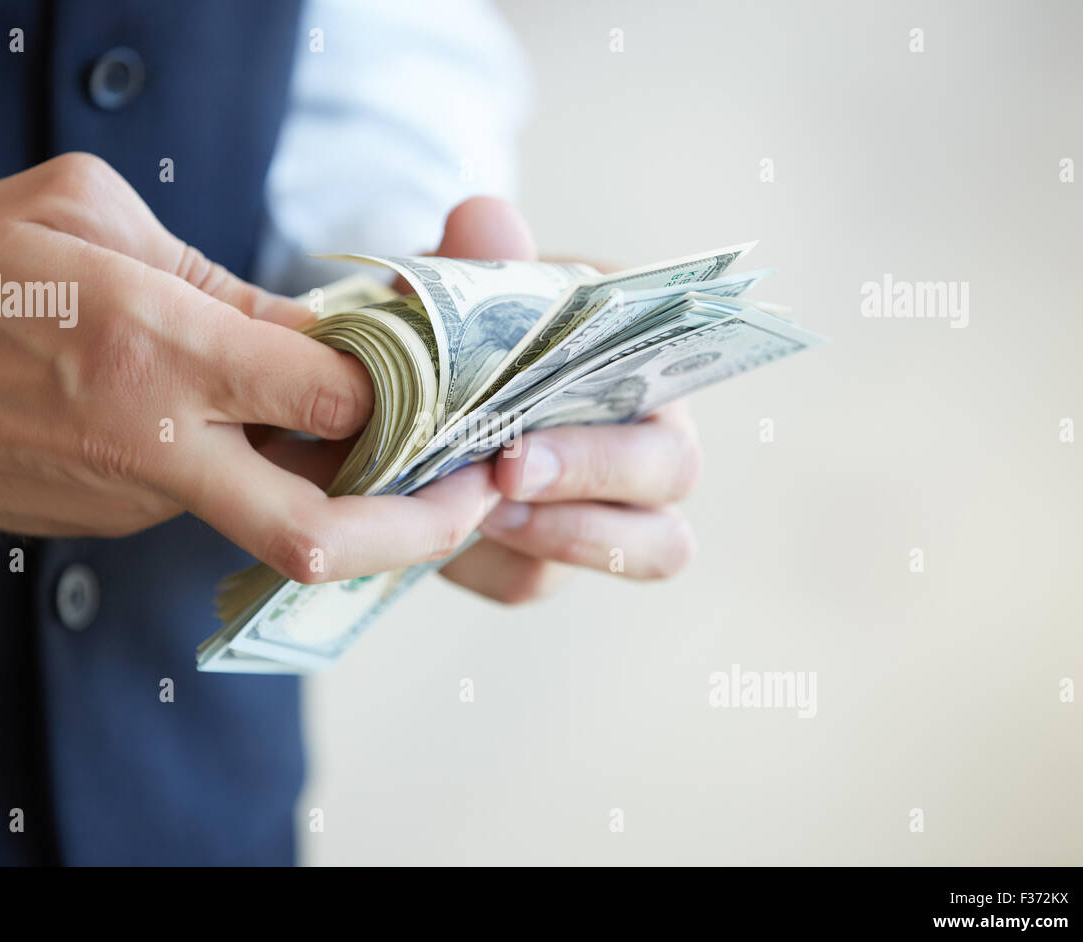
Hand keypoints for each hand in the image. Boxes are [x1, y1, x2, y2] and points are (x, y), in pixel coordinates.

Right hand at [0, 152, 496, 582]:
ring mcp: (138, 502)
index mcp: (158, 350)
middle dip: (424, 529)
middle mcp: (157, 447)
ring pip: (282, 518)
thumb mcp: (89, 218)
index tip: (450, 376)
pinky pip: (223, 504)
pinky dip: (274, 476)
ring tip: (404, 445)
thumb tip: (310, 327)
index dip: (411, 391)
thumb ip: (218, 277)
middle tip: (480, 498)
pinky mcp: (116, 524)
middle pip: (323, 532)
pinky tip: (282, 434)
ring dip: (354, 493)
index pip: (335, 395)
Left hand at [430, 199, 700, 600]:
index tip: (545, 412)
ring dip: (569, 537)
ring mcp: (612, 506)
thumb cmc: (456, 331)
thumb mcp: (453, 287)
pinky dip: (494, 564)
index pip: (678, 372)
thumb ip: (472, 260)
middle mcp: (649, 432)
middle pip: (674, 472)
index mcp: (641, 351)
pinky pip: (542, 581)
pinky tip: (442, 539)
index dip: (634, 376)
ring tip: (483, 516)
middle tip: (507, 469)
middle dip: (593, 472)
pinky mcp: (552, 559)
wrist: (403, 388)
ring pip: (648, 548)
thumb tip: (485, 221)